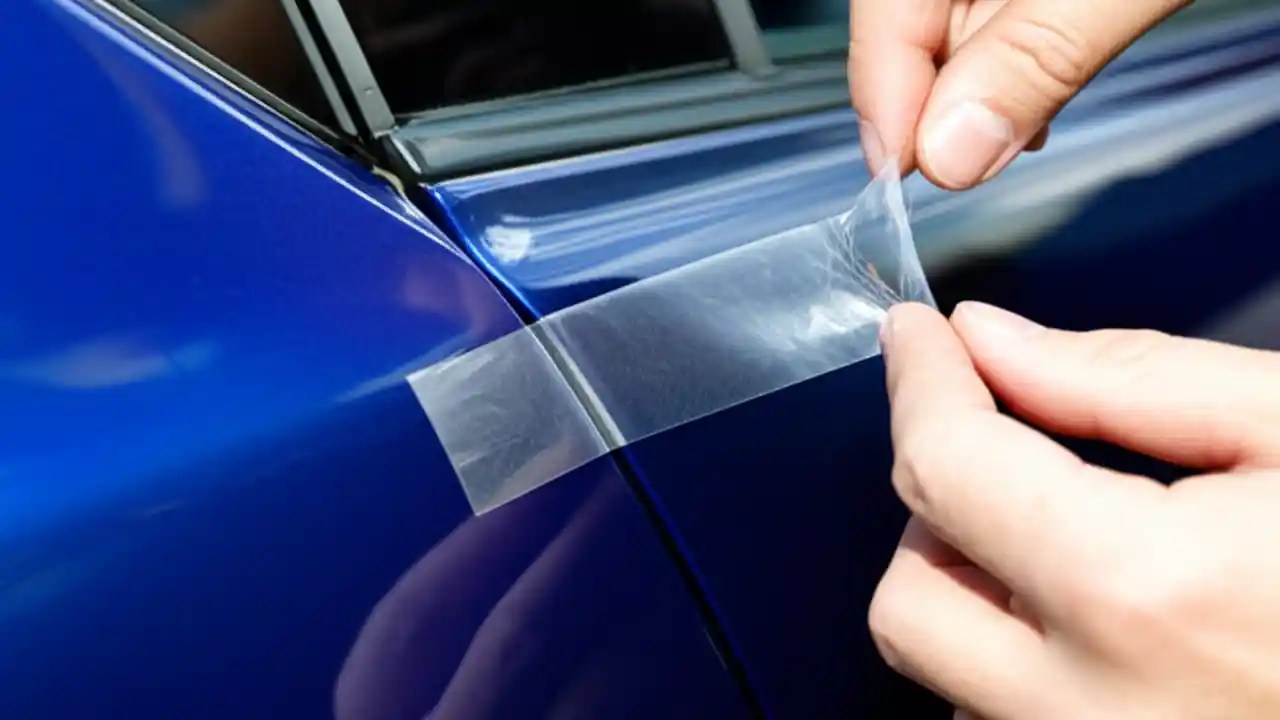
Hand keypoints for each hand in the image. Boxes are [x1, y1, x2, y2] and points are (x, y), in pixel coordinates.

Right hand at [849, 0, 1187, 188]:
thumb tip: (954, 153)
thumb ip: (1036, 56)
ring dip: (981, 88)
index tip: (913, 182)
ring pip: (956, 22)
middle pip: (913, 23)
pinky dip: (1015, 53)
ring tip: (1017, 128)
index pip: (880, 18)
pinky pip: (998, 8)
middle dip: (939, 104)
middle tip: (971, 168)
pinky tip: (1039, 86)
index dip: (890, 106)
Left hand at [871, 302, 1279, 718]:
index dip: (919, 384)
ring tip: (1081, 554)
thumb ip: (1130, 381)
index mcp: (1142, 595)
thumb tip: (991, 341)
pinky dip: (1019, 667)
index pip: (945, 469)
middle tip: (1013, 461)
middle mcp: (1088, 712)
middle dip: (940, 514)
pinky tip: (1104, 632)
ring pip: (947, 676)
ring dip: (975, 598)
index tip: (916, 341)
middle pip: (908, 602)